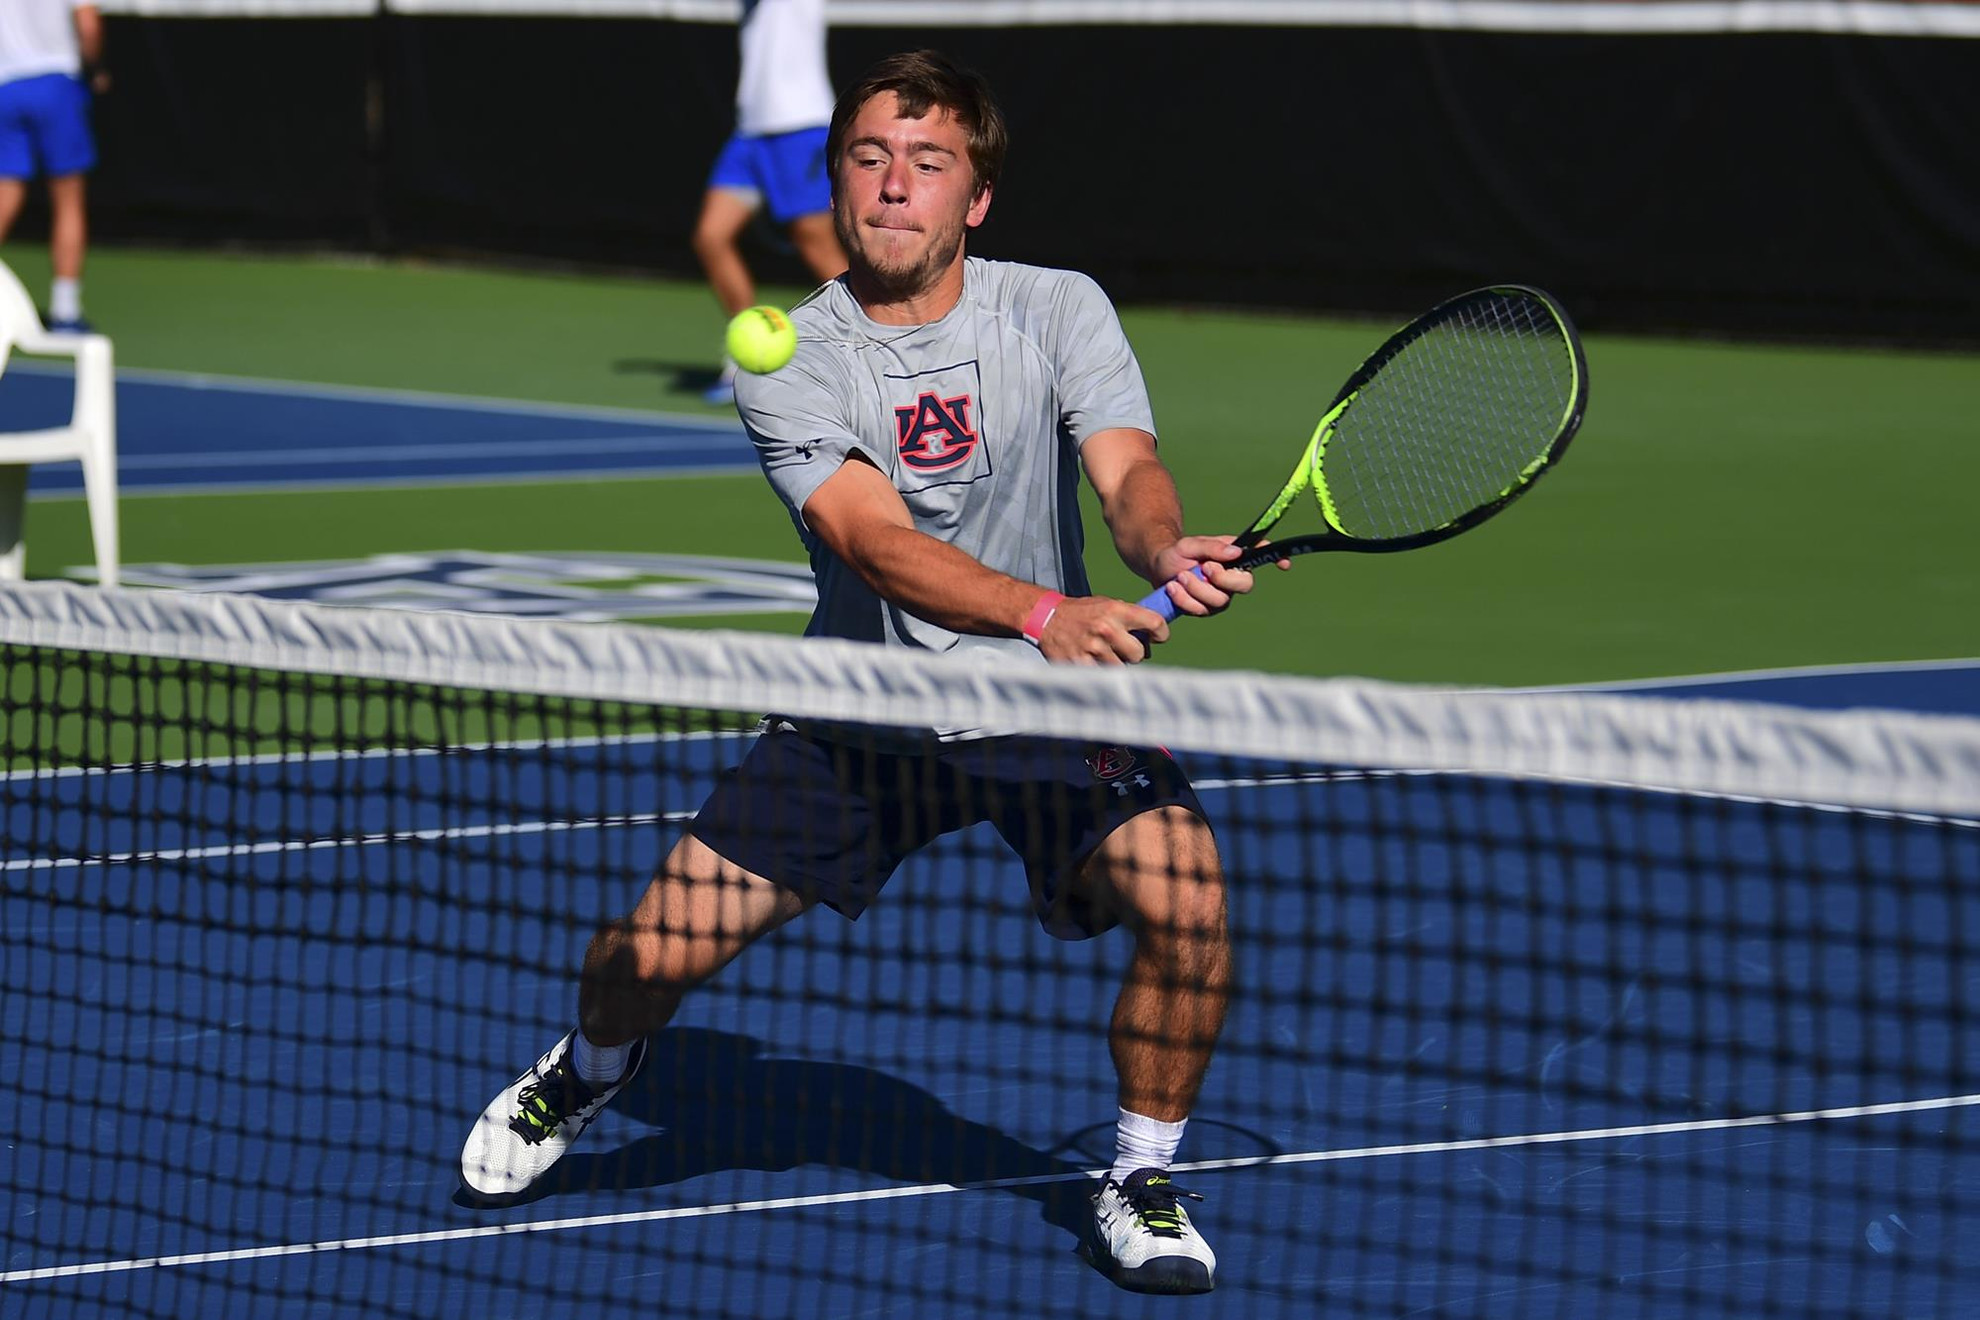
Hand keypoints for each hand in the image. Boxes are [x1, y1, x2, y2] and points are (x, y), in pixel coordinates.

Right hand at [1037, 594, 1168, 664]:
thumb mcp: (1106, 604)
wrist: (1046, 617)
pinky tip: (1092, 661)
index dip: (1161, 633)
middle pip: (1139, 654)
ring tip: (1103, 653)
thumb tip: (1153, 635)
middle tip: (1123, 649)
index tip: (1157, 638)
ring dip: (1116, 663)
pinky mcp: (1081, 664)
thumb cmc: (1080, 612)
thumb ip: (1129, 617)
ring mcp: (1094, 648)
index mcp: (1116, 610)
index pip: (1155, 623)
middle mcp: (1107, 629)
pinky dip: (1101, 671)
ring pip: (1121, 668)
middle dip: (1134, 653)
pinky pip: (1103, 676)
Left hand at [1148, 535, 1282, 617]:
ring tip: (1181, 576)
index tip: (1284, 564)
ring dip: (1198, 588)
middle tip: (1205, 567)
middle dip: (1224, 578)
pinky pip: (1200, 610)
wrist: (1159, 567)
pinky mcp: (1204, 610)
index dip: (1275, 560)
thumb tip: (1236, 553)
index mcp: (1234, 560)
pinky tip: (1173, 588)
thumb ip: (1213, 548)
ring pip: (1220, 601)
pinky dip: (1184, 599)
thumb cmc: (1179, 553)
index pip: (1260, 558)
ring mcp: (1219, 597)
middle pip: (1244, 585)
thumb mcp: (1192, 544)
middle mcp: (1232, 580)